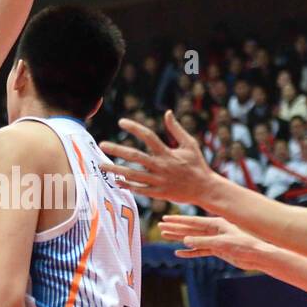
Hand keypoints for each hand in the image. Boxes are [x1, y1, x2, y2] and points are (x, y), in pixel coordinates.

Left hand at [100, 111, 216, 204]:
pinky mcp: (158, 193)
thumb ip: (176, 129)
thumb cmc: (198, 165)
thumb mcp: (190, 144)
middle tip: (102, 144)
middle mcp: (161, 166)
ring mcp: (158, 181)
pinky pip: (139, 189)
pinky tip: (115, 181)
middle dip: (117, 150)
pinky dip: (127, 185)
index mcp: (168, 153)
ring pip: (133, 175)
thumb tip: (167, 113)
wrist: (205, 189)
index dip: (134, 128)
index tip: (121, 122)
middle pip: (135, 156)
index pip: (148, 136)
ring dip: (115, 169)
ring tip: (101, 165)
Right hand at [158, 215, 277, 270]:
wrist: (256, 256)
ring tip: (165, 235)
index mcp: (215, 223)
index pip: (192, 222)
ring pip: (192, 239)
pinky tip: (179, 252)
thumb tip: (185, 240)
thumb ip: (203, 242)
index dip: (178, 221)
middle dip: (175, 228)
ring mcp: (214, 240)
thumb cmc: (243, 246)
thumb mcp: (222, 243)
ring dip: (179, 238)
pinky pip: (199, 251)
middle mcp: (213, 230)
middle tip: (160, 226)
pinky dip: (189, 252)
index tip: (165, 219)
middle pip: (190, 229)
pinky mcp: (217, 250)